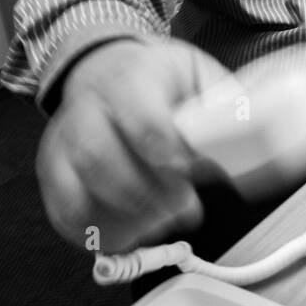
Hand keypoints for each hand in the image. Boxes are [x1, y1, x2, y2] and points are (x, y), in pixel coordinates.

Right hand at [36, 38, 232, 252]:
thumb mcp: (197, 74)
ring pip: (79, 198)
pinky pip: (69, 220)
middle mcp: (85, 113)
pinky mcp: (54, 177)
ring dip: (130, 222)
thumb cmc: (156, 79)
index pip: (139, 120)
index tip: (190, 169)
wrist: (106, 69)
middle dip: (150, 196)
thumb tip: (252, 141)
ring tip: (166, 220)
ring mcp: (62, 147)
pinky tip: (139, 229)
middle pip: (101, 162)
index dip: (166, 152)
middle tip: (187, 207)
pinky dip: (106, 236)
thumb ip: (222, 107)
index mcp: (127, 81)